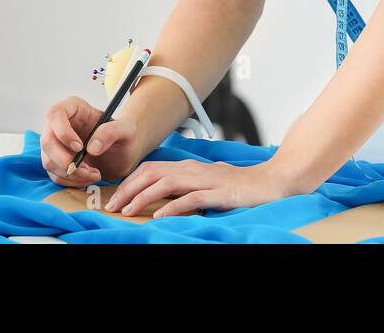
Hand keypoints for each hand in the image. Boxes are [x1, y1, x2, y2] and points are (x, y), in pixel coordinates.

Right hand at [41, 97, 143, 186]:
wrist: (122, 154)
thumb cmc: (123, 137)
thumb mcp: (126, 130)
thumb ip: (112, 132)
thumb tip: (92, 148)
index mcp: (74, 108)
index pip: (55, 113)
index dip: (63, 132)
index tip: (79, 148)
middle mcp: (59, 124)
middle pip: (47, 141)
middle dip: (65, 160)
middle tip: (87, 169)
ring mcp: (55, 144)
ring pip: (48, 161)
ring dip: (70, 173)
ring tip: (93, 174)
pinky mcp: (56, 161)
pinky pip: (54, 174)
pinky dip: (71, 181)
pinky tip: (88, 177)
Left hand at [104, 157, 299, 217]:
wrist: (269, 182)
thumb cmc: (237, 184)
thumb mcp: (206, 182)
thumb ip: (185, 185)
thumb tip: (160, 195)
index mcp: (188, 167)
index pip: (151, 168)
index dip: (130, 181)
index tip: (115, 197)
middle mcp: (193, 170)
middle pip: (152, 173)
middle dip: (129, 189)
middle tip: (113, 206)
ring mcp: (205, 180)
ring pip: (166, 184)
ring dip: (143, 197)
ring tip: (128, 210)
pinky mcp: (218, 193)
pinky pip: (191, 198)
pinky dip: (172, 207)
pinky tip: (159, 216)